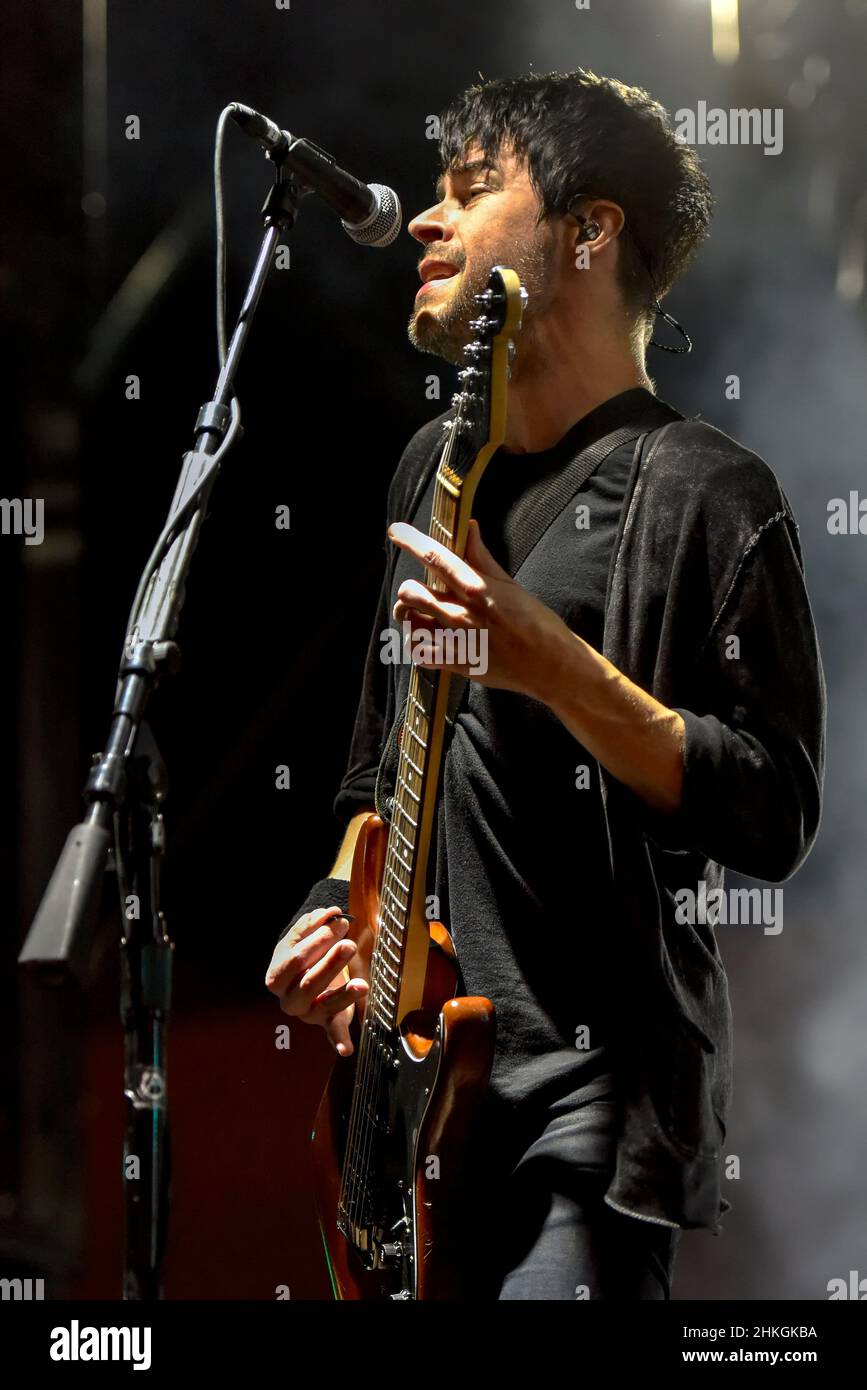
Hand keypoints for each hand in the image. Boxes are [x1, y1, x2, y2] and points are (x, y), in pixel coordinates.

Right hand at [264, 906, 368, 1056]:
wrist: (306, 975)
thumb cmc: (306, 953)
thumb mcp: (302, 938)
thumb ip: (314, 923)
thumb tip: (330, 913)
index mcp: (277, 976)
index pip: (295, 960)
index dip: (316, 942)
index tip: (338, 923)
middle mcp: (288, 999)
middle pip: (309, 982)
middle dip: (330, 963)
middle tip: (349, 945)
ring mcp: (308, 1013)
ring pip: (325, 1004)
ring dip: (344, 994)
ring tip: (362, 984)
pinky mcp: (327, 1022)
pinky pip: (332, 1032)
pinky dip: (339, 1042)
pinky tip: (347, 1050)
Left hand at [388, 517, 569, 700]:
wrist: (551, 665)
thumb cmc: (538, 623)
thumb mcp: (511, 586)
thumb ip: (483, 559)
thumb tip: (470, 528)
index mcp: (477, 589)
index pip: (435, 558)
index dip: (411, 542)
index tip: (396, 533)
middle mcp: (462, 614)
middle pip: (412, 593)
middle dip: (408, 591)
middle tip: (417, 593)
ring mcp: (457, 642)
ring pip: (410, 625)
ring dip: (410, 618)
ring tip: (420, 618)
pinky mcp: (457, 665)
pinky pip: (420, 654)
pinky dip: (417, 646)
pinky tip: (427, 640)